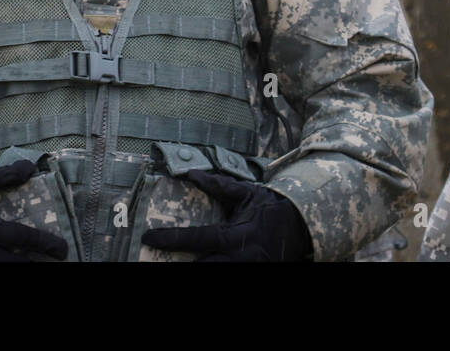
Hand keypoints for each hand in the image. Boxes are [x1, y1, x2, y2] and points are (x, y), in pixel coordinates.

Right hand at [0, 159, 67, 261]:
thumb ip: (0, 177)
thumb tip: (30, 166)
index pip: (12, 235)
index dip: (39, 242)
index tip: (60, 247)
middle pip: (5, 262)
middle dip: (31, 265)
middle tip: (57, 261)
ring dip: (14, 271)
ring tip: (36, 270)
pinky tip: (7, 272)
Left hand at [140, 170, 312, 260]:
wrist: (301, 227)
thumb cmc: (270, 208)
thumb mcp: (246, 194)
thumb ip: (219, 187)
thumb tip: (193, 174)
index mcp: (237, 234)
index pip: (199, 237)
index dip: (172, 238)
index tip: (149, 237)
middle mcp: (240, 257)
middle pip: (205, 268)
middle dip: (181, 267)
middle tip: (153, 262)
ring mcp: (247, 270)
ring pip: (215, 275)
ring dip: (196, 269)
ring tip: (170, 265)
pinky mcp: (253, 274)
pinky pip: (228, 276)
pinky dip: (213, 269)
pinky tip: (199, 264)